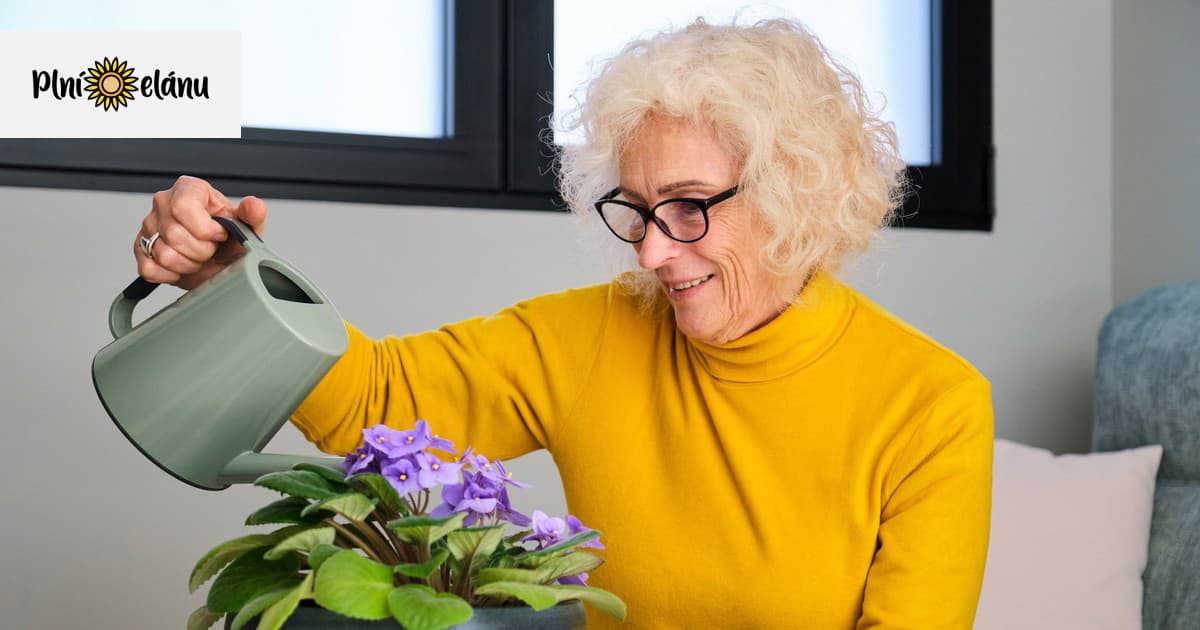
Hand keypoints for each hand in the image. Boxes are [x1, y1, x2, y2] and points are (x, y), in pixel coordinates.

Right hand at [135, 175, 267, 289]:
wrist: (218, 260)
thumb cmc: (229, 240)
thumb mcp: (247, 227)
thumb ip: (253, 215)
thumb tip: (254, 205)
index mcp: (189, 189)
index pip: (183, 207)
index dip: (205, 229)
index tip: (219, 235)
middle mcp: (164, 202)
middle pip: (175, 234)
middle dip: (201, 250)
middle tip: (210, 249)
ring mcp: (149, 225)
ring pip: (164, 254)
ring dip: (188, 263)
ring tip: (198, 257)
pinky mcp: (140, 248)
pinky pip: (150, 269)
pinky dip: (171, 274)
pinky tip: (183, 266)